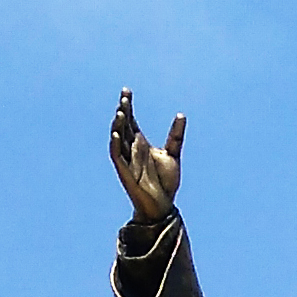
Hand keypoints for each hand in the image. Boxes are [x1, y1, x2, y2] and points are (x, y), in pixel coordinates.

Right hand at [110, 89, 185, 221]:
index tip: (126, 91)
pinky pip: (117, 156)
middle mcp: (132, 149)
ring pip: (118, 138)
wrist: (163, 205)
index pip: (131, 120)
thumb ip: (175, 135)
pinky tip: (116, 133)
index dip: (128, 105)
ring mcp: (127, 160)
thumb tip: (181, 115)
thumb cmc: (166, 182)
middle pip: (124, 126)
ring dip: (118, 126)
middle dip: (123, 111)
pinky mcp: (125, 172)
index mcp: (141, 143)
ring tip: (121, 112)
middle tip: (124, 98)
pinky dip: (115, 144)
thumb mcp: (173, 154)